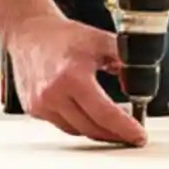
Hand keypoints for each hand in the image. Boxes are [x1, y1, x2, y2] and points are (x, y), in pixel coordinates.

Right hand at [4, 15, 146, 145]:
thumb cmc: (62, 36)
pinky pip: (62, 125)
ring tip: (112, 125)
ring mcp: (41, 104)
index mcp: (72, 76)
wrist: (29, 32)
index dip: (125, 128)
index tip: (139, 136)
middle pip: (92, 127)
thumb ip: (125, 60)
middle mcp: (53, 93)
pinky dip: (78, 123)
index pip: (105, 113)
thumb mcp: (101, 41)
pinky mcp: (34, 109)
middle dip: (115, 134)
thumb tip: (139, 83)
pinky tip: (88, 116)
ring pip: (77, 130)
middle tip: (130, 134)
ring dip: (97, 131)